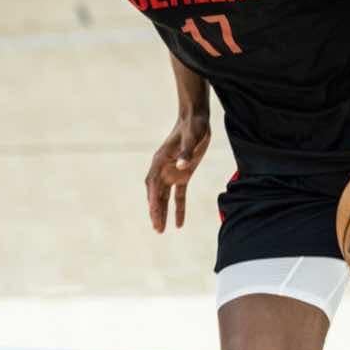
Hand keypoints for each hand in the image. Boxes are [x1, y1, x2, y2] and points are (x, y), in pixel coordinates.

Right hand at [145, 114, 210, 231]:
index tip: (154, 214)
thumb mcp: (192, 138)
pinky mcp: (183, 175)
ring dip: (162, 212)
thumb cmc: (192, 126)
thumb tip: (181, 166)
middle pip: (156, 194)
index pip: (153, 184)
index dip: (153, 200)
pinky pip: (178, 196)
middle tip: (157, 229)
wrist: (196, 119)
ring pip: (164, 198)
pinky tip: (178, 224)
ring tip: (161, 230)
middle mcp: (163, 169)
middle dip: (155, 211)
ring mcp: (172, 172)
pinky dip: (178, 209)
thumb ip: (186, 152)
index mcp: (160, 161)